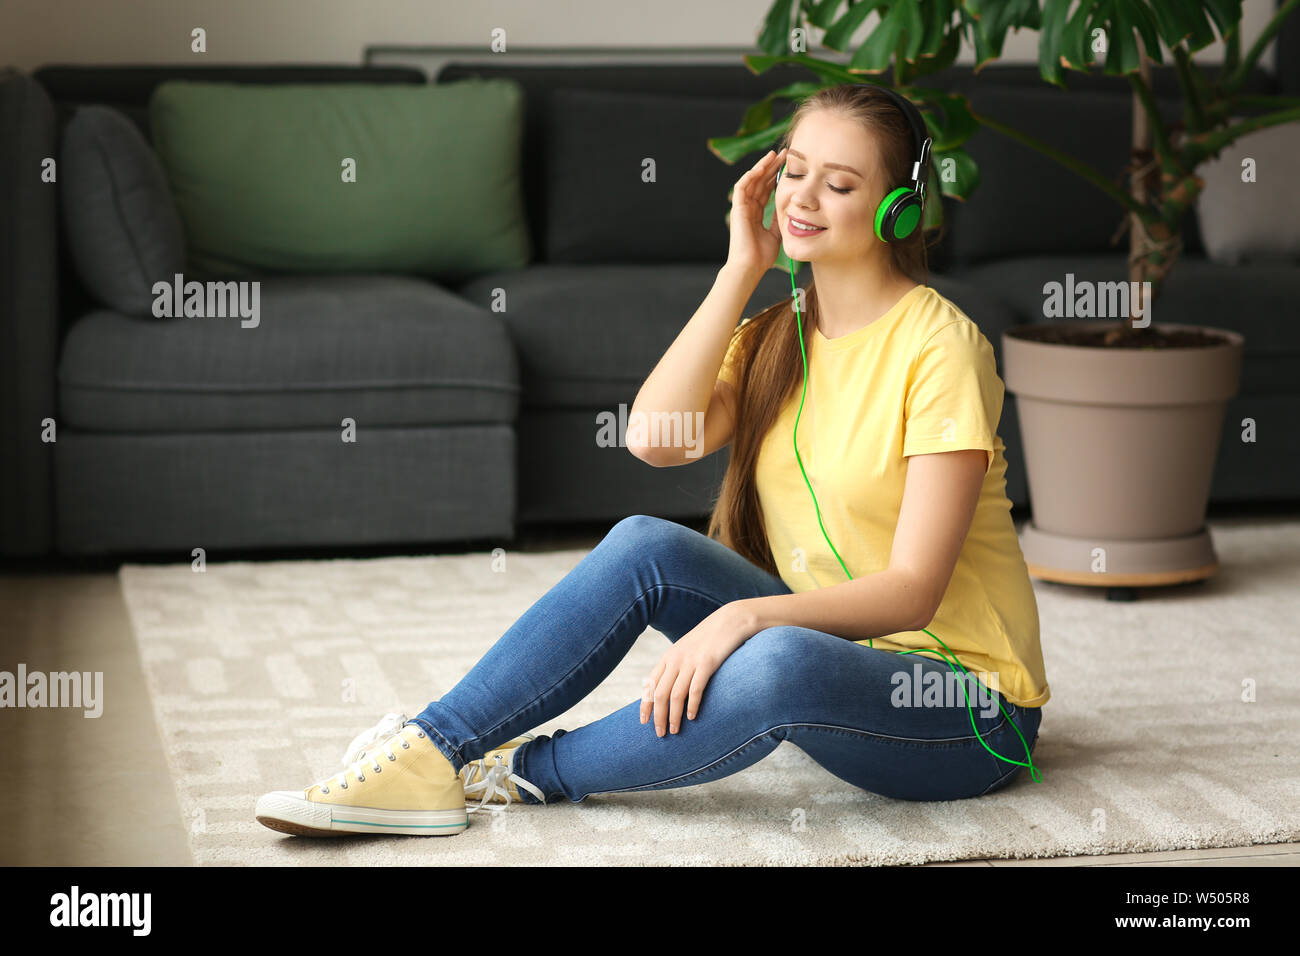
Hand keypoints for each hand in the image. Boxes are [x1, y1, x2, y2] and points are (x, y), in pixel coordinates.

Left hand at [640, 601, 760, 735]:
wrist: (730, 620)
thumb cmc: (710, 638)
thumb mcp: (688, 650)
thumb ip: (678, 666)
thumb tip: (672, 689)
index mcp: (669, 657)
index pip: (650, 685)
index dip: (645, 705)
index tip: (643, 722)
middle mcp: (676, 660)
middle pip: (660, 694)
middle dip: (658, 716)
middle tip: (661, 734)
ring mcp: (690, 661)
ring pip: (675, 695)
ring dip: (673, 716)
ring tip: (674, 731)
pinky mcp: (707, 663)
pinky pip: (695, 690)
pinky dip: (692, 706)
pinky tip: (692, 717)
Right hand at [725, 146, 786, 277]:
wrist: (750, 266)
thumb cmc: (762, 256)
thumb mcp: (776, 233)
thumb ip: (779, 219)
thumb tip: (789, 207)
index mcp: (756, 213)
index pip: (766, 189)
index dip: (777, 176)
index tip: (790, 166)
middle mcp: (748, 208)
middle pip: (760, 181)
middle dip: (772, 167)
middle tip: (785, 154)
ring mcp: (742, 207)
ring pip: (752, 180)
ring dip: (762, 166)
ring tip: (774, 155)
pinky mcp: (737, 209)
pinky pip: (742, 187)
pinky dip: (751, 176)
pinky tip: (761, 167)